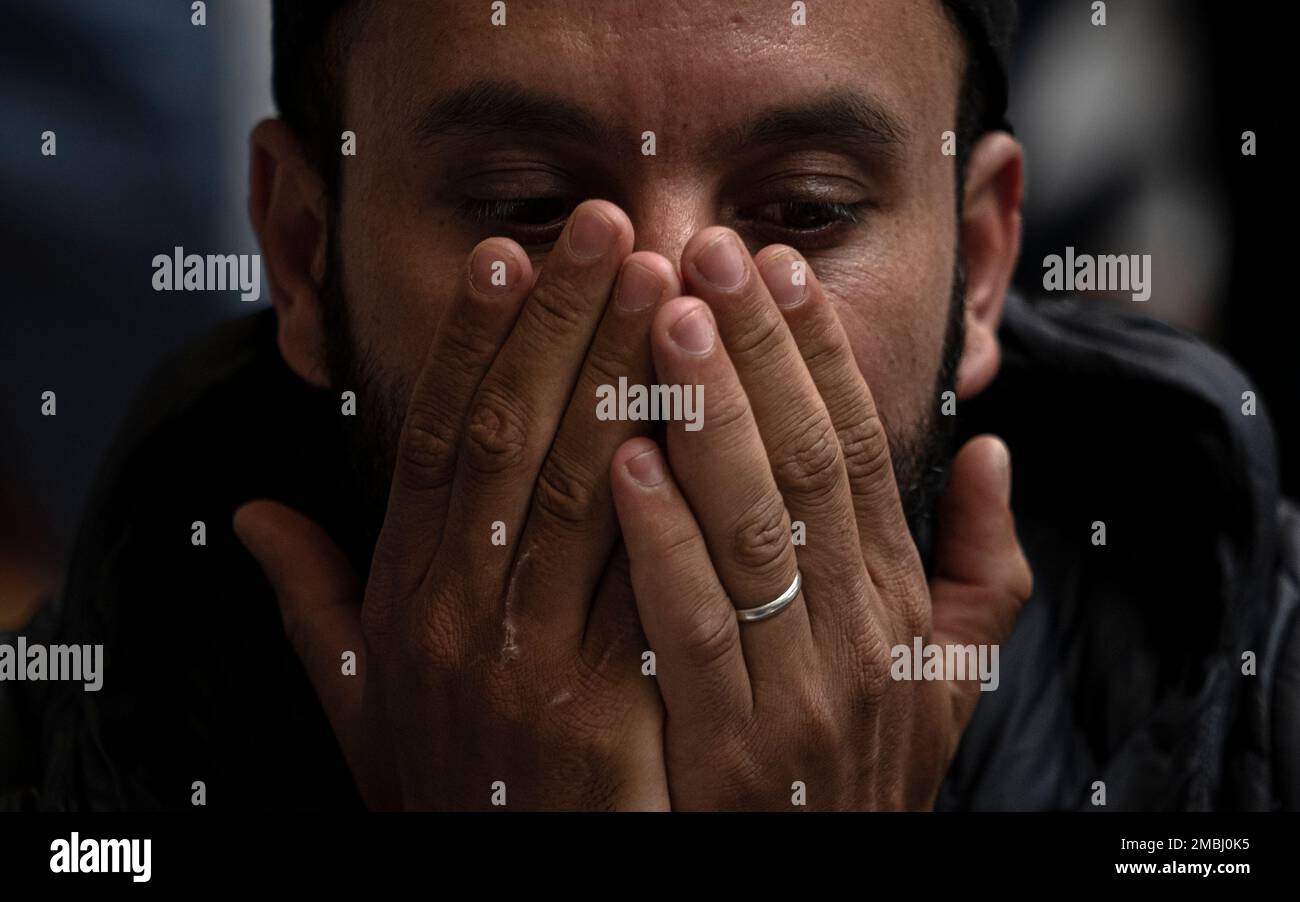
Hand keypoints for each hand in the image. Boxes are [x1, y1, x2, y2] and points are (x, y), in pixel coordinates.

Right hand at [235, 201, 681, 809]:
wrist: (514, 887)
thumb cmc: (450, 782)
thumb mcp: (358, 698)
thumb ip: (312, 601)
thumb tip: (254, 512)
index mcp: (404, 596)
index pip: (439, 438)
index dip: (472, 339)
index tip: (508, 251)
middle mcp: (453, 615)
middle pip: (512, 439)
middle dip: (560, 323)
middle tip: (604, 225)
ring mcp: (524, 662)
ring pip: (579, 488)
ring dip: (622, 372)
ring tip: (661, 277)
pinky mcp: (596, 711)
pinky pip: (641, 578)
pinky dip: (670, 489)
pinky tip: (703, 407)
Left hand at [610, 229, 1032, 809]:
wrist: (822, 885)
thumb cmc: (867, 767)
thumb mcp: (949, 675)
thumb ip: (979, 566)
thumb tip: (991, 453)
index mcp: (897, 598)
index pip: (858, 447)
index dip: (821, 351)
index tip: (778, 265)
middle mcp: (858, 630)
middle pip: (806, 463)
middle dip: (758, 349)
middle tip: (708, 250)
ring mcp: (799, 688)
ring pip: (755, 527)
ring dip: (710, 415)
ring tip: (662, 316)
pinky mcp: (731, 747)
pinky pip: (694, 627)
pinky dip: (662, 540)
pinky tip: (622, 459)